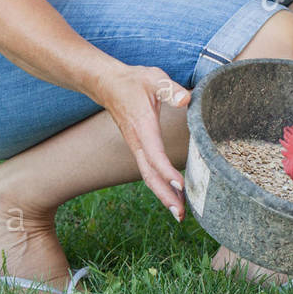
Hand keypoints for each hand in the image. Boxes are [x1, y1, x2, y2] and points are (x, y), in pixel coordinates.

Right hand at [93, 64, 190, 220]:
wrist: (107, 83)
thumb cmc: (134, 81)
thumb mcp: (154, 79)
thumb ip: (170, 89)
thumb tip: (185, 99)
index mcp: (143, 127)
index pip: (155, 154)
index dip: (166, 171)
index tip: (180, 185)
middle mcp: (138, 142)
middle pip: (150, 175)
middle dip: (164, 195)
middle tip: (180, 215)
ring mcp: (136, 146)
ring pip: (148, 176)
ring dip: (163, 195)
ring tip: (179, 212)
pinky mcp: (138, 147)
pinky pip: (148, 170)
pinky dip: (159, 185)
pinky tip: (172, 193)